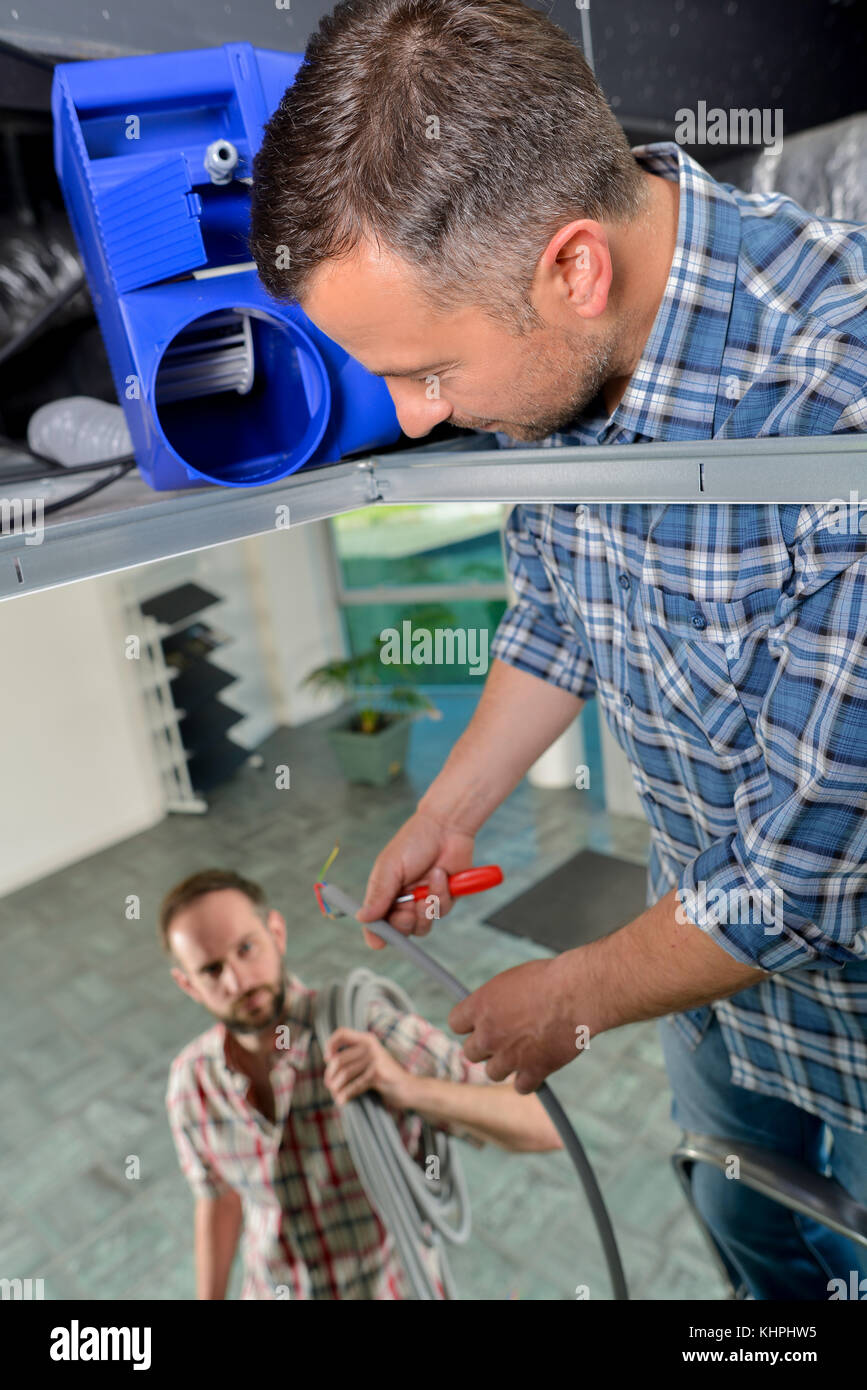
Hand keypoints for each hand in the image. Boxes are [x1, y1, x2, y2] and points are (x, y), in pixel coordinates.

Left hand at [323, 1027, 409, 1107]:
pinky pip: (355, 1085)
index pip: (342, 1033)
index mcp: (367, 1039)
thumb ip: (354, 1057)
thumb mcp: (370, 1060)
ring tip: (335, 1096)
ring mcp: (375, 1059)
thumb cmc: (385, 1077)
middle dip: (330, 1075)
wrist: (409, 1088)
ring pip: (345, 1073)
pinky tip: (342, 1102)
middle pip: (339, 1058)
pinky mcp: (377, 1074)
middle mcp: (371, 1046)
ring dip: (337, 1087)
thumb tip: (328, 1063)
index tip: (327, 1059)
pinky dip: (346, 1095)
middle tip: (329, 1086)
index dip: (331, 1044)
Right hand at [355, 807, 474, 948]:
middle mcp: (403, 900)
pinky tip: (441, 874)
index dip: (376, 934)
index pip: (377, 922)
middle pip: (401, 930)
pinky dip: (441, 893)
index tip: (378, 942)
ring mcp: (424, 901)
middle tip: (408, 907)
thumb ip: (378, 894)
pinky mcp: (445, 899)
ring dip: (426, 906)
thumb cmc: (414, 841)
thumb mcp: (390, 867)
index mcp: (385, 892)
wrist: (446, 827)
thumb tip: (362, 918)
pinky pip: (442, 911)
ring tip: (430, 880)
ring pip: (423, 926)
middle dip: (404, 922)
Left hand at [448, 953, 591, 1093]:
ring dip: (506, 1065)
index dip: (469, 1025)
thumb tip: (494, 1011)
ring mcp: (509, 1056)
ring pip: (493, 1073)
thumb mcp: (512, 980)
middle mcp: (488, 1033)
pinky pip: (521, 1087)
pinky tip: (538, 1068)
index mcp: (480, 1006)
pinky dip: (529, 1080)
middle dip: (486, 1047)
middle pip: (470, 1052)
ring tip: (523, 1052)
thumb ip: (496, 1001)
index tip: (480, 1024)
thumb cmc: (550, 979)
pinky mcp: (532, 1071)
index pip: (455, 1023)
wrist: (577, 993)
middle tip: (504, 1039)